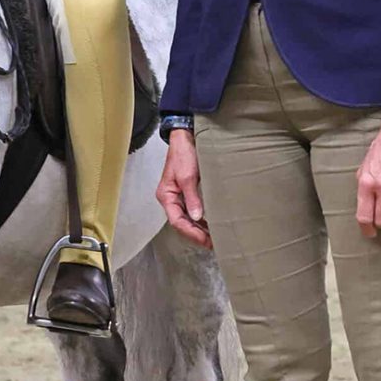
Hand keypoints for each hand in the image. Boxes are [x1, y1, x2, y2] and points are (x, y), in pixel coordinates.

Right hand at [156, 130, 212, 248]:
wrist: (185, 137)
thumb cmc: (183, 154)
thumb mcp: (187, 176)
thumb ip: (192, 198)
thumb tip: (196, 218)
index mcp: (166, 196)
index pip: (177, 221)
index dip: (191, 233)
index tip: (205, 240)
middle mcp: (170, 198)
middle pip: (182, 223)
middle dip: (196, 234)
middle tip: (213, 243)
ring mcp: (178, 196)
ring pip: (187, 219)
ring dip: (199, 228)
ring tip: (213, 238)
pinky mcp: (187, 192)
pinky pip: (192, 211)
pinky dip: (201, 219)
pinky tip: (211, 224)